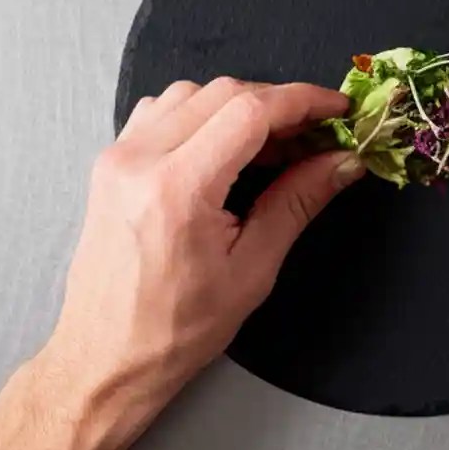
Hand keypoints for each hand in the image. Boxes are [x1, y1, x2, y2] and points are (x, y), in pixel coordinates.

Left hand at [49, 78, 364, 400]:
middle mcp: (139, 160)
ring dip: (240, 106)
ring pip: (192, 94)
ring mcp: (118, 157)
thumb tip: (343, 162)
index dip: (303, 101)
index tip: (338, 109)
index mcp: (176, 189)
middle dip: (279, 103)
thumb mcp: (252, 269)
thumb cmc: (176, 329)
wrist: (105, 357)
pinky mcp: (110, 162)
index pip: (249, 112)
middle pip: (223, 93)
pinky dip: (202, 114)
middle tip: (316, 134)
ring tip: (275, 145)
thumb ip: (298, 203)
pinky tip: (226, 147)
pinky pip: (161, 111)